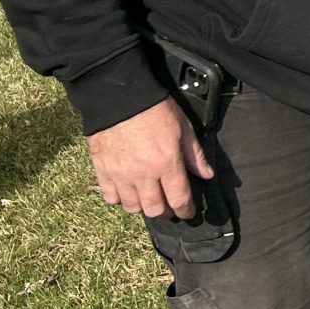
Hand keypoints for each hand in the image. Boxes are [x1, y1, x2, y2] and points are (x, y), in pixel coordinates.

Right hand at [87, 98, 211, 220]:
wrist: (118, 96)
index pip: (179, 199)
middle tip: (169, 207)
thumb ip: (195, 155)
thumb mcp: (183, 127)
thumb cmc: (154, 109)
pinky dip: (120, 199)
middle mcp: (143, 173)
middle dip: (165, 212)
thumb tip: (207, 175)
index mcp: (166, 162)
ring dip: (143, 207)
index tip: (188, 212)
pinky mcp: (102, 169)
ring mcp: (120, 173)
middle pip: (155, 209)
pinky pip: (110, 197)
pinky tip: (127, 191)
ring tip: (148, 198)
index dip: (186, 211)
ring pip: (132, 207)